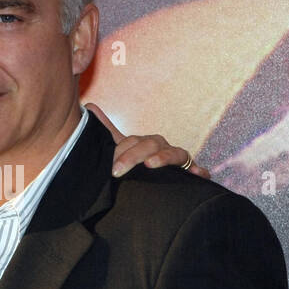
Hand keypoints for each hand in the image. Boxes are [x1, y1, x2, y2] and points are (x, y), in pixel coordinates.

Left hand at [86, 102, 211, 179]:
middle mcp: (162, 147)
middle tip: (117, 171)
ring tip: (150, 164)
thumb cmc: (137, 164)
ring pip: (174, 153)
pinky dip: (199, 171)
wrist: (155, 182)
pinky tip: (199, 174)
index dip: (122, 152)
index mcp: (145, 142)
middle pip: (151, 145)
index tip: (111, 168)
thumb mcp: (121, 149)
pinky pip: (197, 170)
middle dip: (133, 157)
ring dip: (163, 158)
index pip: (133, 141)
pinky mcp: (190, 172)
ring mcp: (177, 159)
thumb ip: (107, 131)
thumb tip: (89, 106)